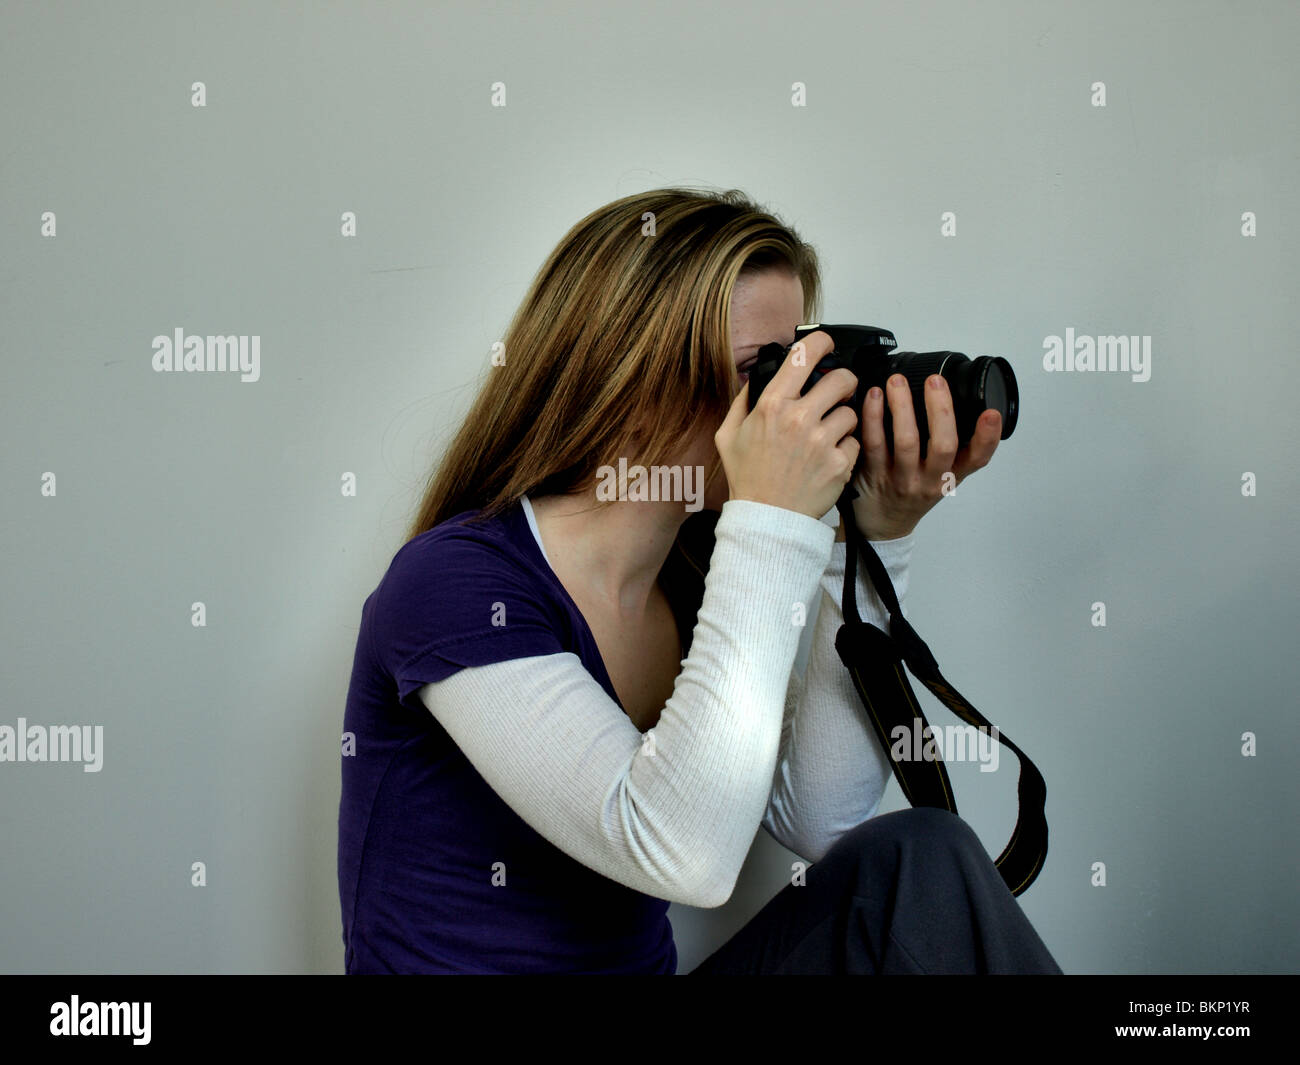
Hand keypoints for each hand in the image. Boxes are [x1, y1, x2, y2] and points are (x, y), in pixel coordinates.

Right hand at [715, 331, 860, 520]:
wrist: (766, 520)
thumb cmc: (749, 479)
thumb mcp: (728, 436)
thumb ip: (742, 402)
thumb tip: (756, 378)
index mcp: (772, 405)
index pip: (804, 355)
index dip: (821, 343)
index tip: (826, 345)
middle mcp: (799, 419)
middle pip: (842, 378)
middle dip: (843, 382)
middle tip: (838, 392)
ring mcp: (821, 442)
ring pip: (852, 412)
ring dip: (844, 420)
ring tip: (829, 434)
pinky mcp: (839, 463)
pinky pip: (855, 442)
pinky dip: (846, 449)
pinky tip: (829, 459)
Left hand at [849, 373, 1001, 540]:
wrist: (880, 525)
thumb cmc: (910, 494)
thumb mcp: (939, 475)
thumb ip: (950, 446)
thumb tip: (951, 400)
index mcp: (949, 476)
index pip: (977, 459)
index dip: (987, 437)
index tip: (991, 413)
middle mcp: (928, 479)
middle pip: (943, 445)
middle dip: (941, 409)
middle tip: (935, 380)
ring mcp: (900, 478)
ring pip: (906, 441)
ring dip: (902, 407)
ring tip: (897, 381)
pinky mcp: (873, 474)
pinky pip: (873, 442)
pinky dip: (872, 416)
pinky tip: (873, 396)